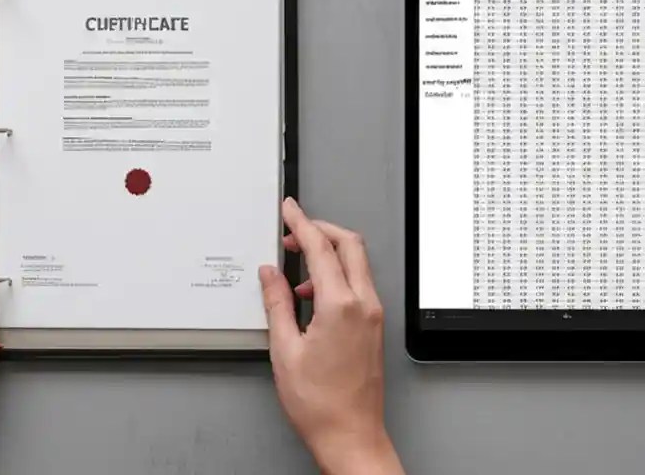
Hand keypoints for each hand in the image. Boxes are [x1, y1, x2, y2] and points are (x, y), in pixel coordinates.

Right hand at [259, 199, 404, 474]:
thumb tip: (271, 275)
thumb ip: (276, 304)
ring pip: (356, 263)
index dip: (301, 223)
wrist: (350, 435)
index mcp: (341, 306)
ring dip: (328, 254)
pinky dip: (336, 276)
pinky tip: (312, 296)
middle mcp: (364, 305)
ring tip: (296, 267)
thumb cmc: (321, 404)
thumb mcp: (285, 350)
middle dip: (320, 230)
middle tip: (294, 230)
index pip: (321, 248)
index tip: (290, 210)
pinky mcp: (374, 326)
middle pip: (349, 244)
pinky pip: (358, 285)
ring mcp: (373, 315)